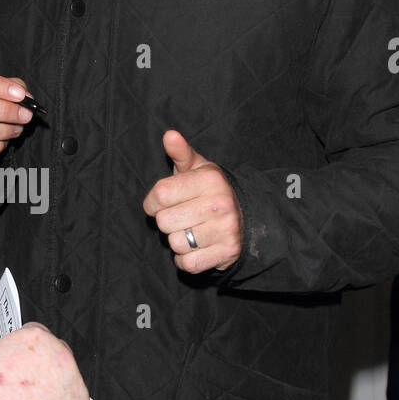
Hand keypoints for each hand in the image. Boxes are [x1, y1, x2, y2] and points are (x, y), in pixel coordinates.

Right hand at [0, 323, 89, 399]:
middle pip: (58, 354)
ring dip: (54, 392)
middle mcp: (60, 354)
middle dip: (46, 368)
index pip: (38, 334)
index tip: (23, 362)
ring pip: (67, 383)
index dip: (28, 351)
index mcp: (35, 338)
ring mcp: (75, 382)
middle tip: (29, 387)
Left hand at [143, 130, 242, 273]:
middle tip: (183, 217)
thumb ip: (181, 153)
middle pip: (164, 222)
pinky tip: (198, 247)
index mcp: (210, 179)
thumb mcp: (197, 168)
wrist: (245, 217)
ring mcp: (226, 229)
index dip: (153, 202)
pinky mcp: (227, 253)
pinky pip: (188, 264)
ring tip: (193, 230)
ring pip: (175, 244)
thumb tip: (169, 135)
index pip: (159, 195)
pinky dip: (187, 259)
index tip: (163, 203)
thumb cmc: (210, 191)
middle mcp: (220, 203)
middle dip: (168, 222)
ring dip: (178, 241)